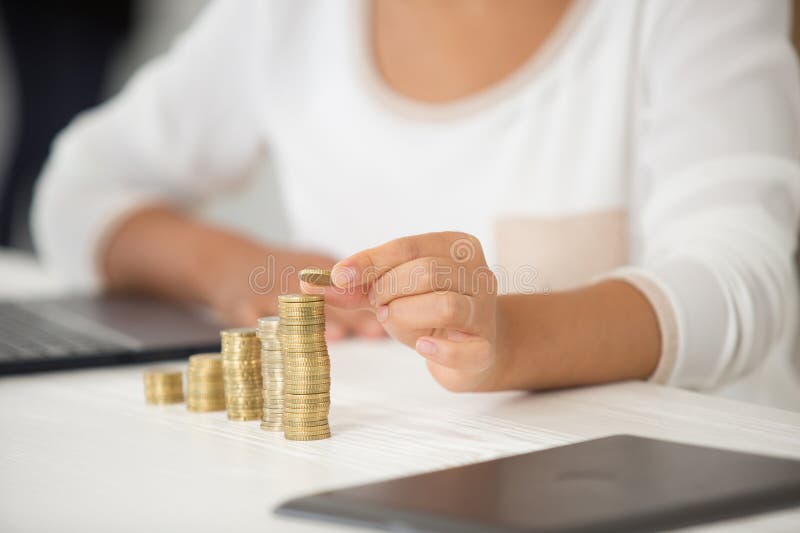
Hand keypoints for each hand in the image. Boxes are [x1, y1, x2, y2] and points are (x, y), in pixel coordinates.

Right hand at [205, 241, 385, 339]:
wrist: (226, 263)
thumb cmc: (279, 271)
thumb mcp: (310, 266)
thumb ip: (343, 286)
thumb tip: (386, 309)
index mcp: (312, 264)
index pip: (343, 280)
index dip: (368, 296)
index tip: (389, 312)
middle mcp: (292, 275)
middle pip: (326, 296)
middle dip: (353, 313)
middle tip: (376, 330)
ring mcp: (266, 290)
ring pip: (294, 307)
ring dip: (315, 321)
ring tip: (338, 334)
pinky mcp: (241, 305)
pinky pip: (254, 319)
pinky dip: (268, 331)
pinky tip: (281, 345)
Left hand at [305, 232, 500, 390]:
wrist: (473, 350)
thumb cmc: (430, 312)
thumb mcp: (392, 292)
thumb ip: (357, 286)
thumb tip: (311, 283)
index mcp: (456, 247)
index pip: (408, 246)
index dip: (369, 261)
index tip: (340, 276)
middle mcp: (478, 273)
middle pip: (426, 271)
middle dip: (389, 290)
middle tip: (378, 305)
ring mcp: (486, 311)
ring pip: (446, 304)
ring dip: (407, 315)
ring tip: (395, 319)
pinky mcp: (486, 348)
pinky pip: (464, 348)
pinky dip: (437, 349)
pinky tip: (421, 345)